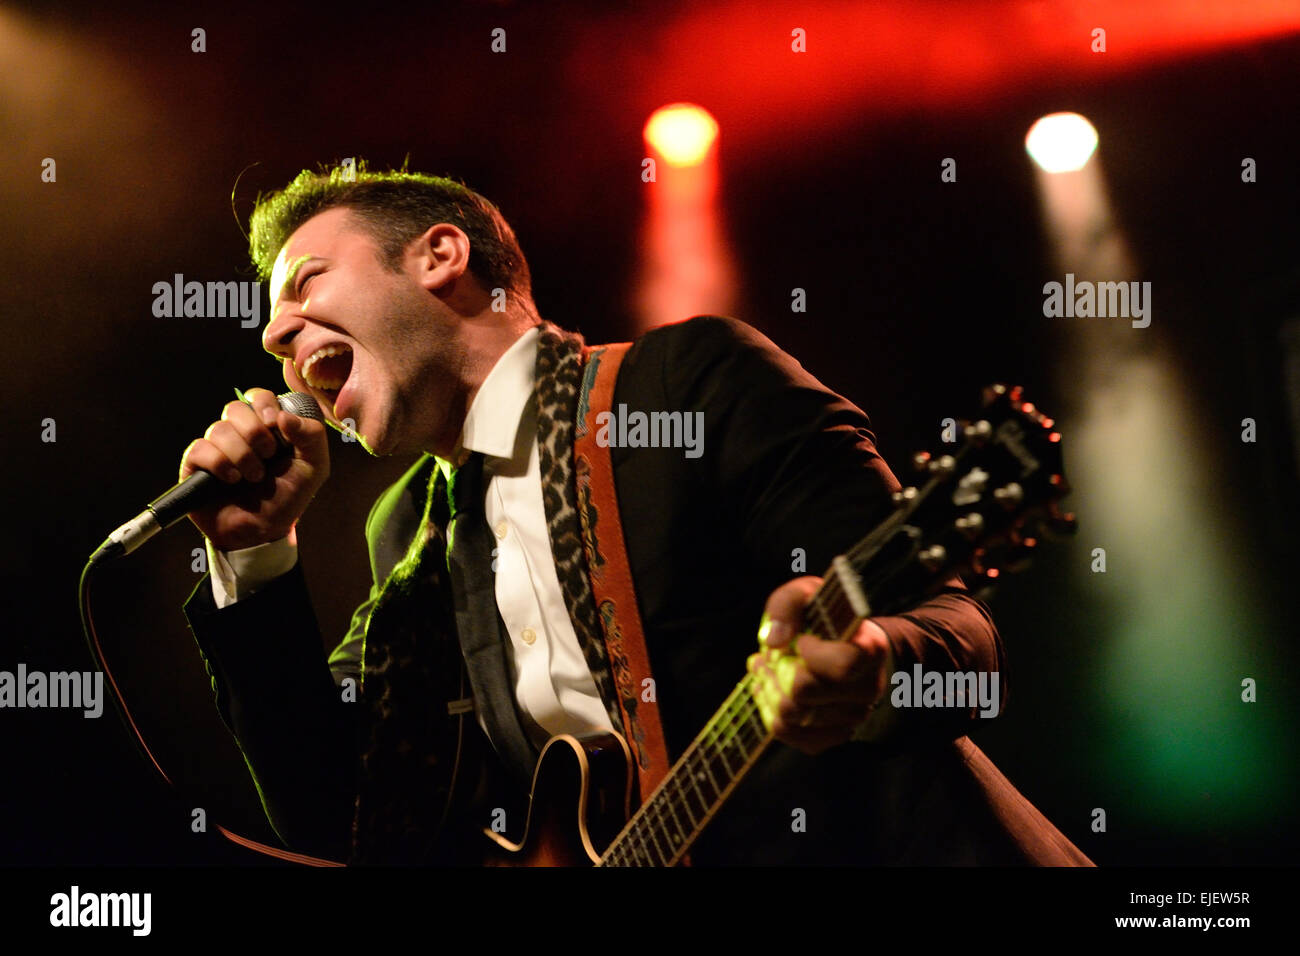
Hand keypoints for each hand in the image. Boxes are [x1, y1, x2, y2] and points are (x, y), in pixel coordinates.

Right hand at [179, 387, 329, 550]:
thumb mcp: (314, 467)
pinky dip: (220, 464)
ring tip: (253, 477)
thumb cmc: (287, 498)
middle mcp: (239, 433)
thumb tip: (284, 416)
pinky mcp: (196, 464)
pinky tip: (232, 480)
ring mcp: (216, 447)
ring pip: (219, 429)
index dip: (265, 405)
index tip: (275, 424)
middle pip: (235, 408)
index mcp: (267, 427)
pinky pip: (201, 449)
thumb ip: (311, 436)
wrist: (263, 531)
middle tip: (268, 456)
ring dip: (242, 455)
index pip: (258, 397)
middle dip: (255, 432)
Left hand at [747, 575, 895, 753]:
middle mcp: (868, 689)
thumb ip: (788, 605)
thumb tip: (774, 641)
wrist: (845, 647)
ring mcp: (853, 716)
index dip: (810, 654)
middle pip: (804, 692)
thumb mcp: (808, 595)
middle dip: (775, 671)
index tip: (801, 641)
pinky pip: (789, 734)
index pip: (842, 664)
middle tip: (766, 657)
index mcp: (870, 650)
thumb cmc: (825, 620)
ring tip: (767, 669)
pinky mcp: (834, 734)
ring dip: (769, 689)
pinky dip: (770, 712)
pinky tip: (770, 690)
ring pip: (791, 715)